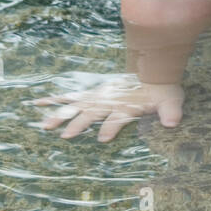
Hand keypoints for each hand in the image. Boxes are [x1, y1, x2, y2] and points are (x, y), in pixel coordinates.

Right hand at [33, 75, 183, 142]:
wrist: (153, 70)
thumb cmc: (162, 91)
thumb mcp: (171, 101)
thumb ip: (171, 111)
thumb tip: (173, 122)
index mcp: (127, 104)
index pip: (118, 117)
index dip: (111, 127)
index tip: (103, 139)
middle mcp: (109, 100)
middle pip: (92, 113)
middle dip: (80, 124)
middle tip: (66, 136)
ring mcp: (98, 96)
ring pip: (76, 106)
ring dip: (61, 115)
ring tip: (44, 125)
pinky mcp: (92, 95)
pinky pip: (70, 98)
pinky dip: (54, 100)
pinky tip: (37, 103)